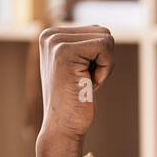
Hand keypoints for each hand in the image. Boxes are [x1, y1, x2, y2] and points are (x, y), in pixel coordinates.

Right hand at [35, 24, 114, 156]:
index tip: (82, 76)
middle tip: (85, 81)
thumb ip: (85, 45)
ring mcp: (55, 42)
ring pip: (106, 38)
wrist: (62, 128)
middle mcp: (50, 35)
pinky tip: (88, 84)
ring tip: (85, 82)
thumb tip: (103, 29)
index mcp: (51, 36)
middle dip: (103, 60)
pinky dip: (105, 69)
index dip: (100, 58)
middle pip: (103, 32)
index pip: (97, 31)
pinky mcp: (64, 51)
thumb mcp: (78, 67)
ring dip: (104, 65)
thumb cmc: (74, 101)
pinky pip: (105, 47)